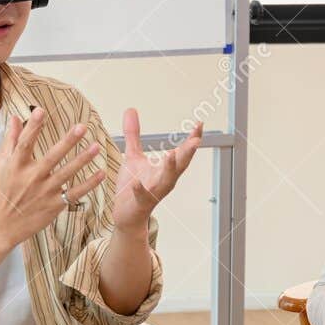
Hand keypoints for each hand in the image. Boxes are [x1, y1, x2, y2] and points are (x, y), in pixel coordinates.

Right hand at [0, 106, 105, 245]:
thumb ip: (11, 140)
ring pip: (67, 173)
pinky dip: (89, 184)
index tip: (41, 111)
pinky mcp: (55, 204)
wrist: (5, 224)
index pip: (25, 142)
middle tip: (82, 127)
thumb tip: (16, 117)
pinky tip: (101, 173)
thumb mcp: (1, 164)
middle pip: (52, 156)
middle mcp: (32, 177)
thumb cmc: (4, 191)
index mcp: (16, 165)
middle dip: (67, 141)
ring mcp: (45, 191)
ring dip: (83, 160)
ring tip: (96, 146)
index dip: (33, 127)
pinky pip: (75, 192)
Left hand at [110, 111, 203, 231]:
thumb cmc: (132, 186)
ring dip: (170, 168)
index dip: (192, 138)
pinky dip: (141, 190)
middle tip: (196, 139)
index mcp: (166, 169)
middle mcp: (165, 180)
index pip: (182, 151)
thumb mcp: (132, 156)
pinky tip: (137, 183)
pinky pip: (142, 196)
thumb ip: (133, 134)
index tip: (199, 124)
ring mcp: (154, 191)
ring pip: (166, 180)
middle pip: (180, 165)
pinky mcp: (140, 202)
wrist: (125, 214)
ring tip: (172, 154)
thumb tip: (131, 109)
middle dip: (188, 152)